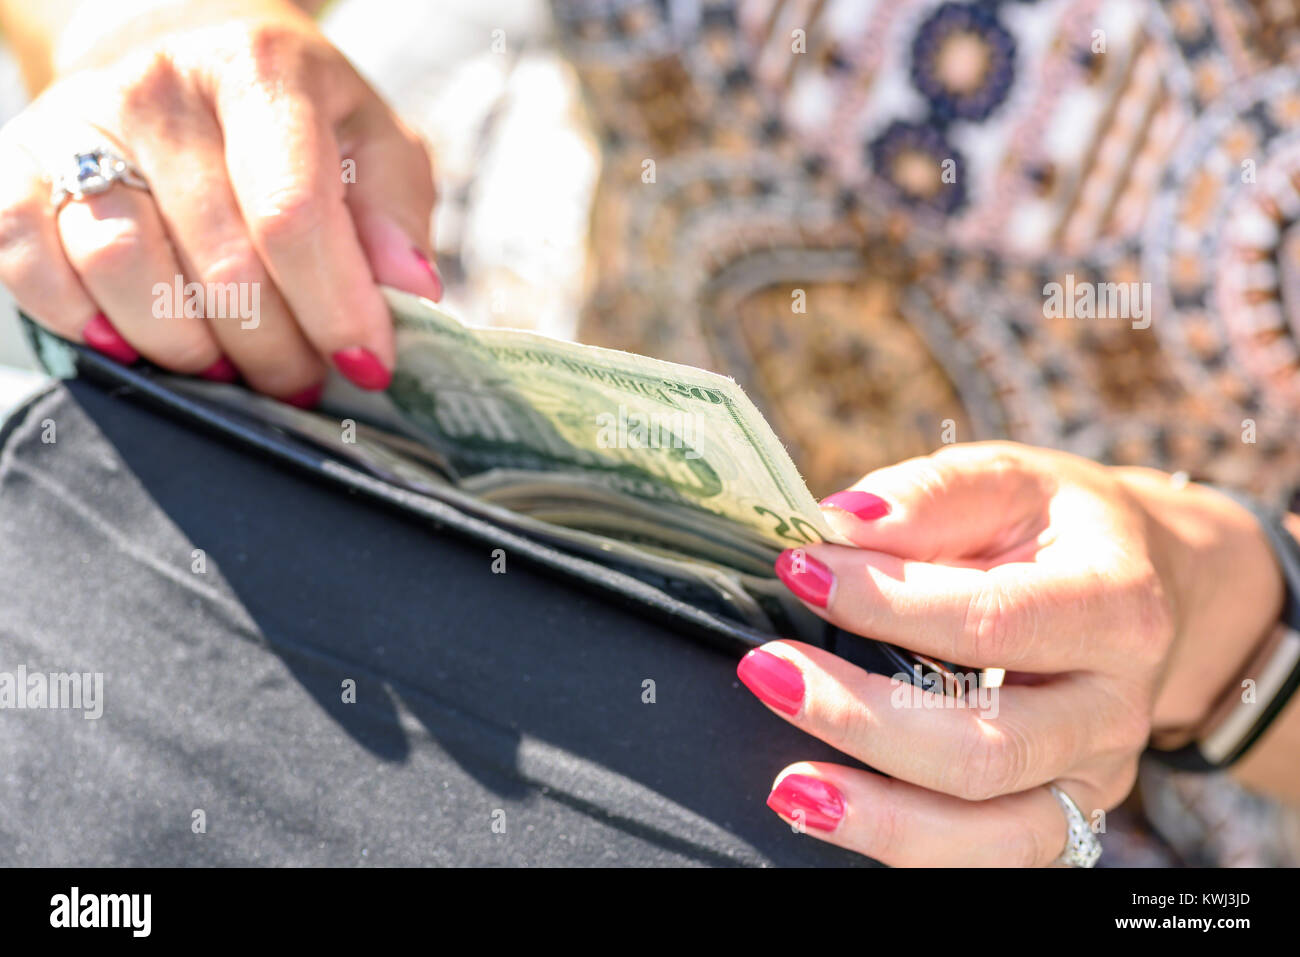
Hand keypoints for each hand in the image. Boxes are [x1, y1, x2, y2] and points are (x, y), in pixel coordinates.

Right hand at [0, 0, 440, 403]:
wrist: (183, 50)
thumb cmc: (297, 118)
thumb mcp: (374, 143)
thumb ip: (398, 214)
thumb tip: (409, 291)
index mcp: (260, 71)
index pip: (293, 214)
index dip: (336, 309)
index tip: (368, 366)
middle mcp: (159, 88)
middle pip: (218, 262)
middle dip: (276, 350)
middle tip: (302, 380)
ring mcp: (77, 124)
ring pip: (122, 267)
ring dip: (188, 349)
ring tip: (231, 367)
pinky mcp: (19, 165)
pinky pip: (29, 262)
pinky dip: (82, 321)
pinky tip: (136, 347)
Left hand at [739, 441, 1284, 864]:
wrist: (1144, 585)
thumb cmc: (1055, 528)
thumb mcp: (1006, 480)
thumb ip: (928, 498)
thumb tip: (842, 523)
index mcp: (1116, 608)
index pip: (993, 622)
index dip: (887, 602)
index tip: (800, 570)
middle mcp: (1116, 709)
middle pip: (987, 747)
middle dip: (861, 717)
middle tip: (768, 670)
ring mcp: (1095, 778)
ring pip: (993, 835)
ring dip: (879, 813)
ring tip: (788, 784)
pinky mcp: (1065, 819)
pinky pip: (988, 861)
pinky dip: (903, 845)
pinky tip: (827, 813)